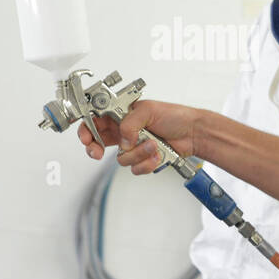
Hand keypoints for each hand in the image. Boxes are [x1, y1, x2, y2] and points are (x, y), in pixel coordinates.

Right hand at [77, 99, 200, 173]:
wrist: (192, 133)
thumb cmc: (174, 116)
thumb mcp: (148, 110)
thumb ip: (129, 123)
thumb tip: (123, 139)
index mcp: (122, 115)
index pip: (96, 121)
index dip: (86, 130)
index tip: (86, 138)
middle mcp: (124, 131)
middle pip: (98, 144)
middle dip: (96, 149)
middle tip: (98, 151)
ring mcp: (133, 147)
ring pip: (121, 158)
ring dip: (138, 153)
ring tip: (153, 143)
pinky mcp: (142, 159)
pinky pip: (135, 168)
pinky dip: (147, 162)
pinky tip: (157, 153)